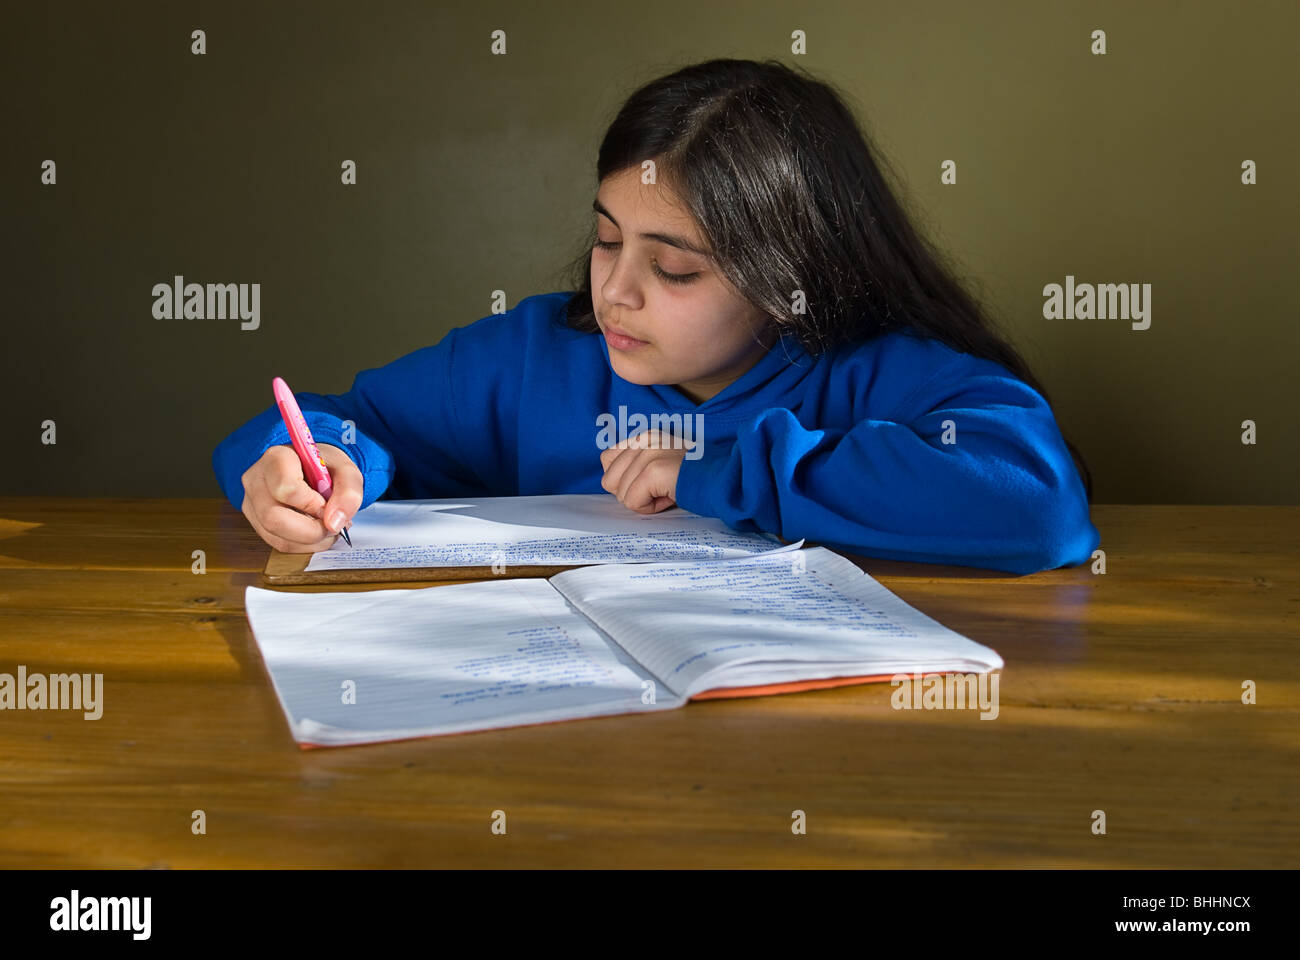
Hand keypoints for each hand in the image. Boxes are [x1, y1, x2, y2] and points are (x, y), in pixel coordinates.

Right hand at [239, 443, 363, 551]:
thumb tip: (335, 523)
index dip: (311, 504)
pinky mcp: (257, 521)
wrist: (313, 469)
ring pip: (275, 535)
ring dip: (309, 541)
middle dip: (310, 531)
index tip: (328, 506)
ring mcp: (252, 502)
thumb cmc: (325, 466)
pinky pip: (278, 543)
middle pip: (273, 518)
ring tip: (327, 528)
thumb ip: (349, 493)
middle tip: (332, 526)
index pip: (286, 488)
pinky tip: (315, 532)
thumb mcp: (346, 471)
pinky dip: (303, 544)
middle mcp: (257, 479)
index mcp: (277, 458)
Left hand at [599, 429, 686, 513]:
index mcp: (644, 437)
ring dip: (644, 502)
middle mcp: (644, 440)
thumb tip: (614, 486)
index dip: (623, 480)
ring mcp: (648, 454)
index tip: (648, 482)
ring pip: (621, 495)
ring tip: (667, 492)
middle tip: (658, 490)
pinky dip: (650, 508)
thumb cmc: (693, 480)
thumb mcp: (661, 464)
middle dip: (632, 493)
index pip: (606, 459)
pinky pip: (633, 502)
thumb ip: (636, 467)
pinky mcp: (653, 471)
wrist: (722, 483)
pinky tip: (668, 497)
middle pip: (609, 480)